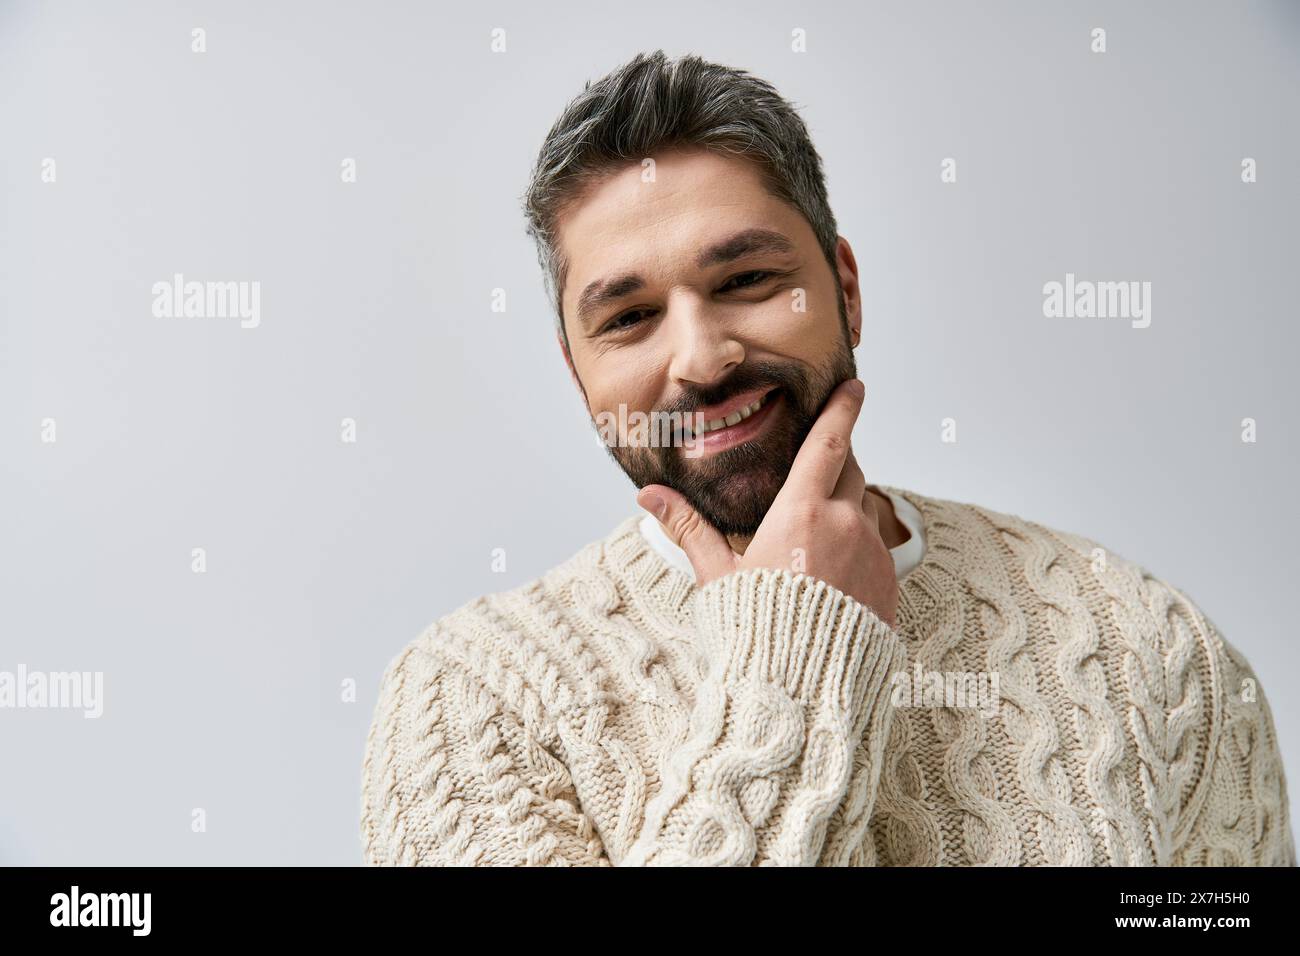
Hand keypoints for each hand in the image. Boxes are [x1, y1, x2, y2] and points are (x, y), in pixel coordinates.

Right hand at [638, 378, 898, 627]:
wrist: (803, 691)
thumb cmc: (756, 631)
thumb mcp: (717, 576)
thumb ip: (689, 529)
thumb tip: (648, 496)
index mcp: (802, 512)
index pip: (829, 443)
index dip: (843, 409)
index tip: (854, 387)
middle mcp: (846, 524)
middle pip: (851, 471)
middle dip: (837, 460)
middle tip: (820, 461)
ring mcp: (873, 554)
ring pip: (863, 512)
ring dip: (845, 509)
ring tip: (816, 533)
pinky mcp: (889, 585)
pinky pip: (877, 550)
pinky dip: (857, 548)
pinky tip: (832, 574)